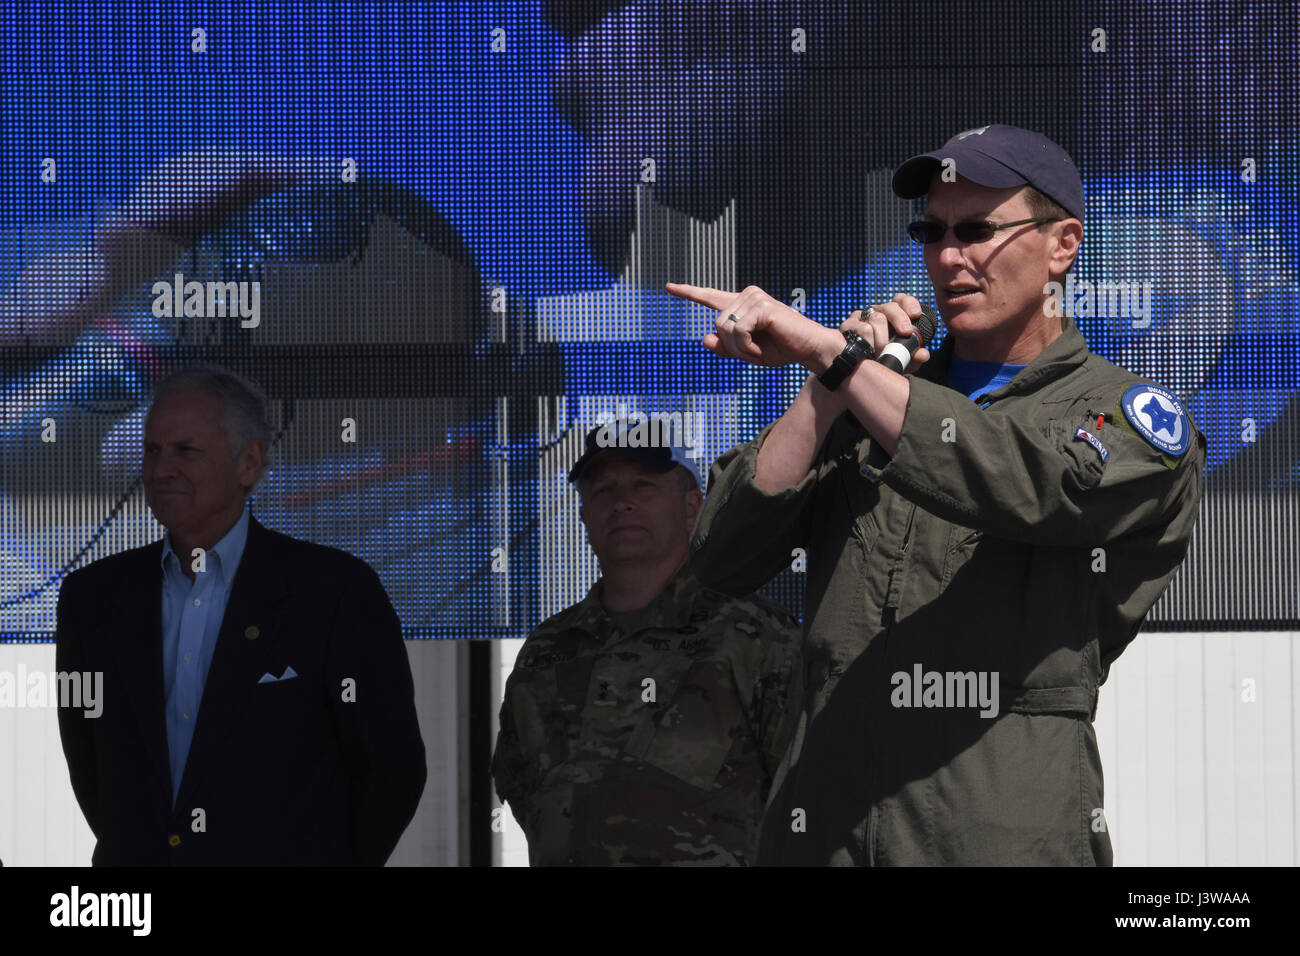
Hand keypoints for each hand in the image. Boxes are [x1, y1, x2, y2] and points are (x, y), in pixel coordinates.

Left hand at [665, 282, 840, 369]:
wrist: (808, 349)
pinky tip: (761, 350)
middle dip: (732, 347)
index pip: (710, 296)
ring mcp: (754, 298)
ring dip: (740, 349)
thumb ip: (724, 347)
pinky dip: (747, 348)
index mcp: (741, 305)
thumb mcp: (746, 353)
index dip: (689, 292)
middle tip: (754, 353)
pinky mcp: (761, 307)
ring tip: (759, 350)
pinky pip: (737, 332)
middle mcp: (747, 296)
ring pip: (725, 330)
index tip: (669, 287)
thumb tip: (705, 338)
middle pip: (717, 325)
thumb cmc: (780, 349)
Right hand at [838, 293, 931, 374]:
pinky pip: (863, 328)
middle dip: (900, 319)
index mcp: (892, 315)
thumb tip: (924, 355)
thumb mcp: (902, 360)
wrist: (857, 372)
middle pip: (890, 306)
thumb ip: (914, 356)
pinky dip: (870, 341)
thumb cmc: (883, 360)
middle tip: (906, 333)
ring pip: (877, 318)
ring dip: (883, 338)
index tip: (915, 314)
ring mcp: (861, 318)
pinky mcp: (848, 325)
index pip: (901, 300)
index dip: (909, 304)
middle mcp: (877, 312)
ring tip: (882, 352)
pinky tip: (870, 351)